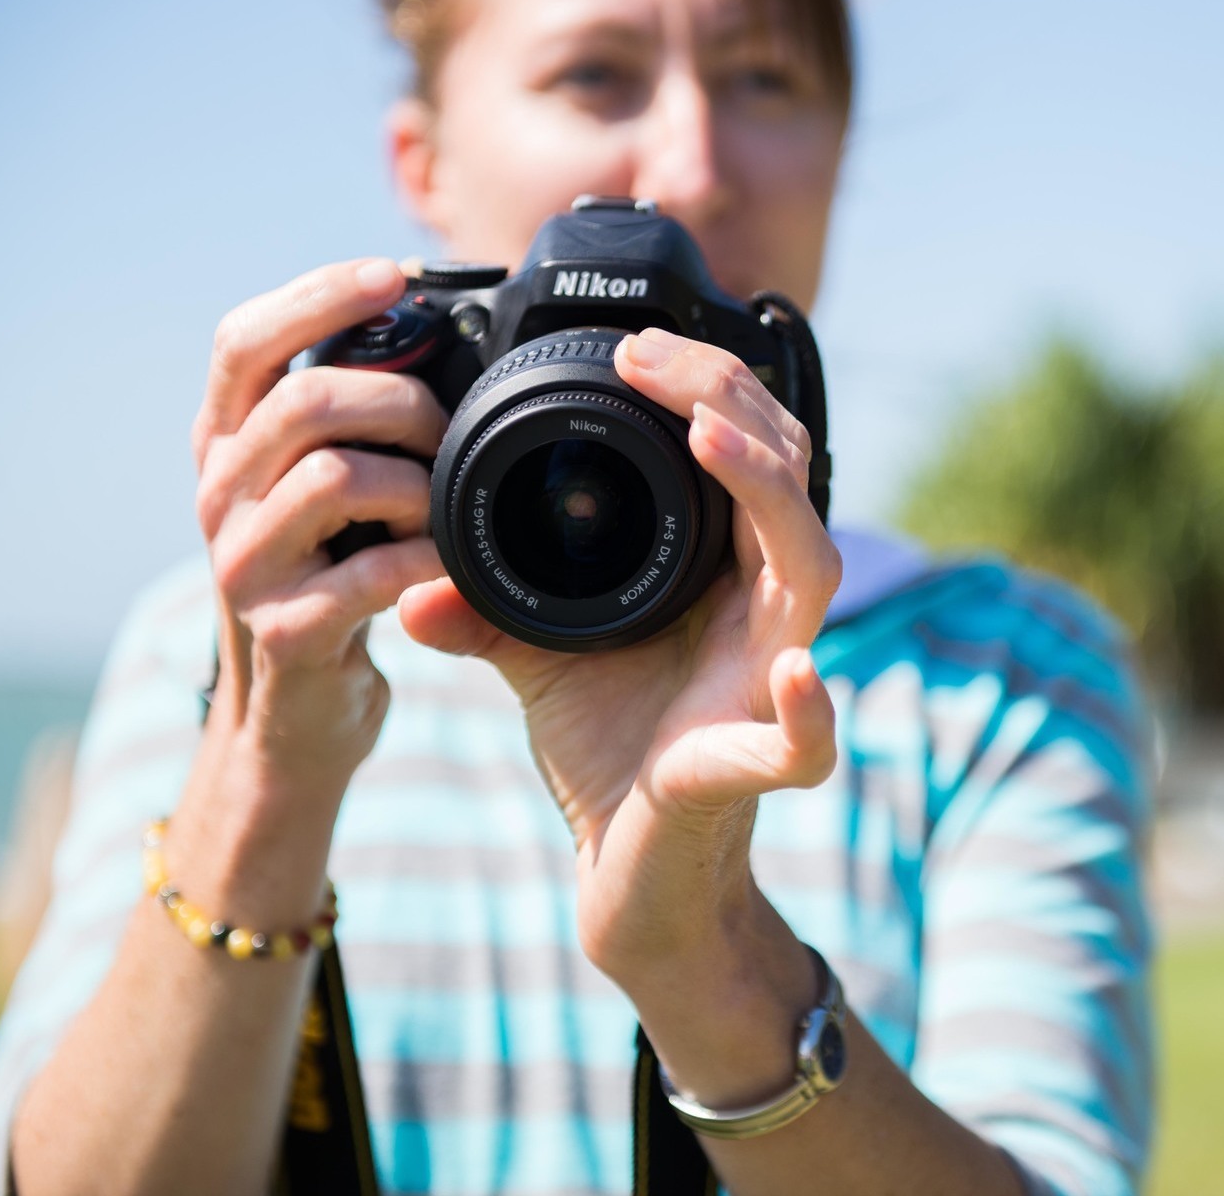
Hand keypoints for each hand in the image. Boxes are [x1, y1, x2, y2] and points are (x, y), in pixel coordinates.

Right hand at [191, 258, 447, 803]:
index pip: (244, 341)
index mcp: (227, 445)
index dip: (315, 295)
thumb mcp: (324, 490)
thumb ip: (349, 420)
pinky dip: (426, 561)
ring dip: (416, 483)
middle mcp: (218, 495)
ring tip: (443, 510)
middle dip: (401, 403)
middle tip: (449, 434)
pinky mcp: (284, 631)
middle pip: (304, 399)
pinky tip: (446, 566)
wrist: (299, 715)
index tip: (391, 274)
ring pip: (334, 476)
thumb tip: (430, 332)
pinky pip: (368, 571)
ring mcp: (242, 566)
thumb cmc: (332, 580)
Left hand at [398, 326, 840, 980]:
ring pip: (810, 570)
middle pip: (790, 481)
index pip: (745, 453)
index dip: (707, 388)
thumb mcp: (536, 656)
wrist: (626, 872)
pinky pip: (803, 742)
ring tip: (714, 440)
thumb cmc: (607, 753)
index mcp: (723, 573)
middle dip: (735, 405)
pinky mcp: (753, 768)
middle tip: (660, 361)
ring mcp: (767, 682)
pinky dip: (806, 712)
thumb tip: (413, 579)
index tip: (637, 350)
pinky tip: (792, 675)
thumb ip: (484, 606)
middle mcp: (762, 613)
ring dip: (770, 496)